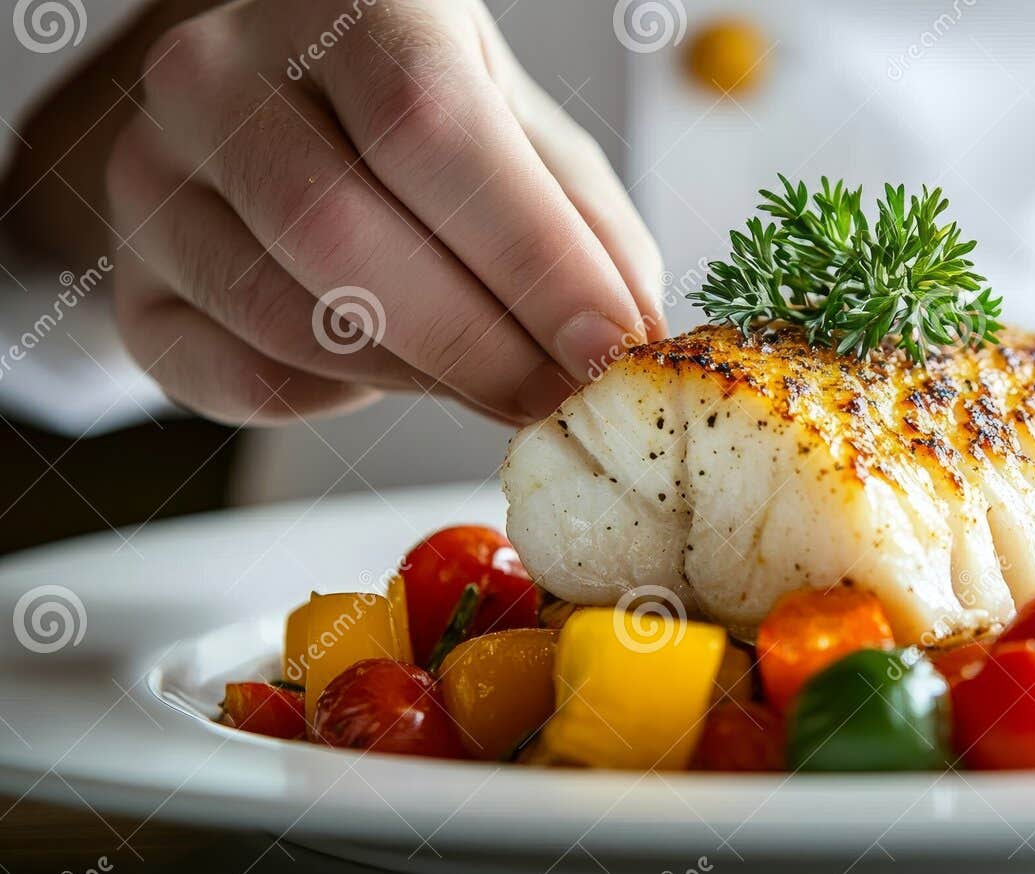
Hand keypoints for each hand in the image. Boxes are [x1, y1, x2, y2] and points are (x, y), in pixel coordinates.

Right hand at [106, 0, 663, 424]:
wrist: (279, 122)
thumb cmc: (421, 124)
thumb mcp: (520, 134)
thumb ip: (583, 223)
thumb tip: (631, 334)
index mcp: (339, 5)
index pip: (429, 128)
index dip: (528, 254)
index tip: (607, 346)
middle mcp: (218, 73)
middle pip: (340, 229)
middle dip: (479, 342)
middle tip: (562, 400)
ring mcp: (152, 177)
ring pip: (286, 314)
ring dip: (418, 376)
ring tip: (496, 385)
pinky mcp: (130, 287)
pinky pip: (235, 377)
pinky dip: (337, 400)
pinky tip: (390, 373)